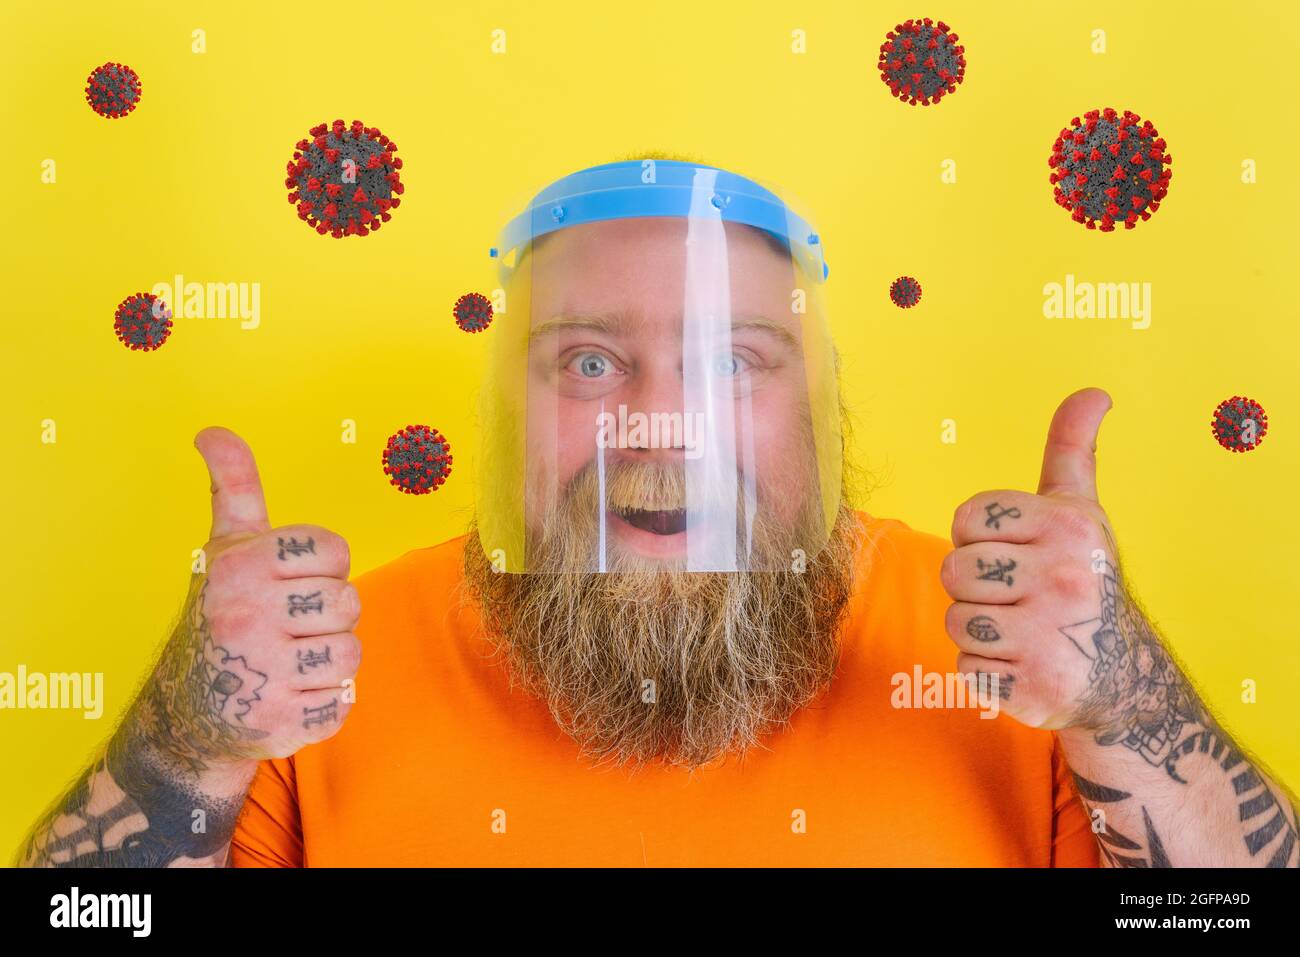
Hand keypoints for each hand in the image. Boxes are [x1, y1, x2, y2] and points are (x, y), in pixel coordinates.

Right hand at [134, 428, 360, 771]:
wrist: (186, 714)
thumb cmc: (223, 614)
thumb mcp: (225, 548)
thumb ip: (234, 488)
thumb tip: (213, 431)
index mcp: (239, 567)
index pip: (335, 550)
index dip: (323, 566)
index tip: (290, 582)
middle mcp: (245, 618)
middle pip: (348, 603)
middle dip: (328, 616)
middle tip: (290, 627)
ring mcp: (261, 675)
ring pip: (351, 654)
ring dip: (329, 661)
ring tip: (291, 661)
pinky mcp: (279, 724)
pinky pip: (342, 703)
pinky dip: (324, 703)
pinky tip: (288, 696)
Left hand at [941, 388, 1124, 729]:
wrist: (1120, 675)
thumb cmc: (1082, 577)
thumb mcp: (1080, 510)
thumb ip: (1071, 450)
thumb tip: (1093, 392)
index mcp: (1070, 527)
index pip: (968, 518)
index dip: (978, 537)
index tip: (1013, 552)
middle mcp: (1066, 577)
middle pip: (955, 571)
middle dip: (974, 586)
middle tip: (1016, 597)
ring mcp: (1052, 637)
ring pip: (956, 620)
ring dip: (977, 629)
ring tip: (1018, 630)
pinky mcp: (1035, 687)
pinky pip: (966, 666)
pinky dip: (985, 670)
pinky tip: (1022, 664)